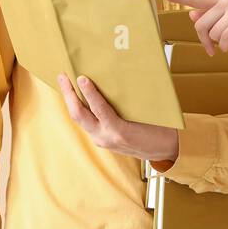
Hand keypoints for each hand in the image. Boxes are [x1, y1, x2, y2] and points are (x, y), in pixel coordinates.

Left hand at [58, 74, 179, 161]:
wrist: (164, 151)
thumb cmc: (160, 130)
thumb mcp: (147, 115)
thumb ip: (127, 103)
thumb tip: (112, 83)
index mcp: (120, 132)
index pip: (99, 109)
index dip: (89, 92)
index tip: (81, 77)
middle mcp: (106, 138)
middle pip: (79, 115)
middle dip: (69, 95)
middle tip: (63, 77)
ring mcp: (102, 141)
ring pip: (79, 119)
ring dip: (70, 101)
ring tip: (66, 84)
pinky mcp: (101, 140)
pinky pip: (86, 122)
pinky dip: (80, 108)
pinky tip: (77, 98)